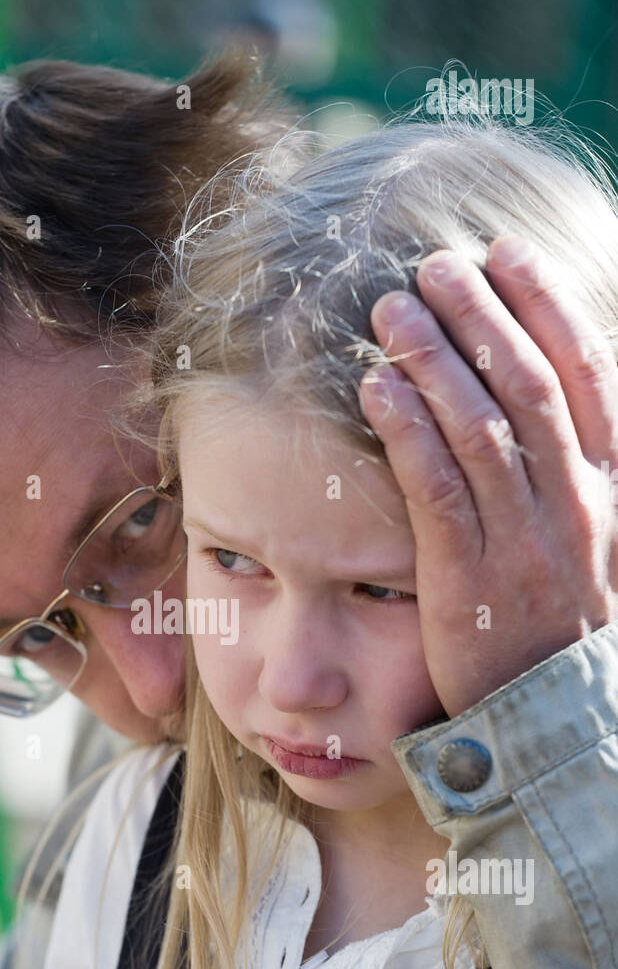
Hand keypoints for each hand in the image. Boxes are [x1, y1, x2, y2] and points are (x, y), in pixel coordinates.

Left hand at [359, 236, 617, 718]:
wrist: (548, 716)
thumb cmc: (556, 617)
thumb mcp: (591, 537)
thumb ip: (577, 467)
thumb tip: (547, 387)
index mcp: (611, 485)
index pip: (590, 373)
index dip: (548, 305)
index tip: (508, 252)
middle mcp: (576, 504)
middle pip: (530, 386)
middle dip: (482, 315)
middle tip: (434, 265)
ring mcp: (525, 542)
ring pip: (482, 429)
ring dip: (436, 358)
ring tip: (392, 310)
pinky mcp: (469, 579)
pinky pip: (438, 490)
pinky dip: (406, 431)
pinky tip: (374, 388)